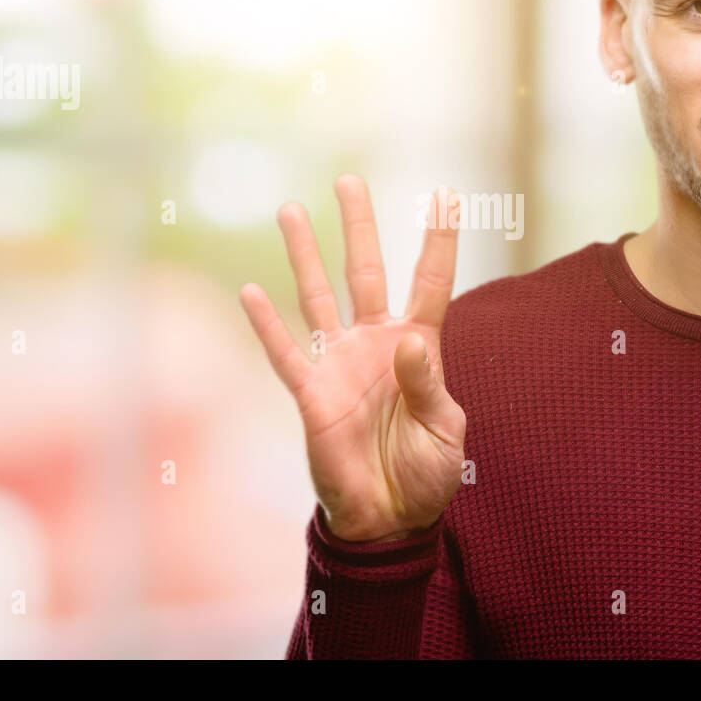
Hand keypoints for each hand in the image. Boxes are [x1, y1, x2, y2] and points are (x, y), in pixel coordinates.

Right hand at [240, 175, 465, 541]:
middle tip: (350, 180)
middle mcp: (375, 345)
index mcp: (418, 348)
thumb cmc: (425, 474)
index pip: (430, 283)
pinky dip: (268, 325)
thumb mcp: (444, 431)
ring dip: (305, 255)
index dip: (438, 241)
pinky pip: (286, 354)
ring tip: (291, 210)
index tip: (449, 195)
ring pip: (318, 297)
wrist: (389, 520)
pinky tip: (251, 289)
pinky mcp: (312, 396)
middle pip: (364, 272)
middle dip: (359, 227)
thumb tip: (408, 342)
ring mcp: (340, 365)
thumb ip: (428, 385)